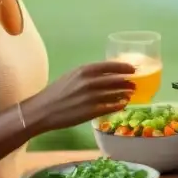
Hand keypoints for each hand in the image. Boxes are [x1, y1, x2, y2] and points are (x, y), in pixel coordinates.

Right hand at [22, 61, 136, 133]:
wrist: (43, 110)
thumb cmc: (58, 92)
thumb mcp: (73, 76)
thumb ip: (90, 73)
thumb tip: (109, 72)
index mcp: (85, 70)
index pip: (111, 66)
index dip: (124, 67)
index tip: (133, 69)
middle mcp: (90, 82)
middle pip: (116, 80)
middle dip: (128, 82)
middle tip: (134, 83)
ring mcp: (91, 97)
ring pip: (116, 93)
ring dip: (125, 93)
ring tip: (130, 94)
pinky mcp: (91, 111)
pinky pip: (111, 107)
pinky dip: (119, 105)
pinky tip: (122, 104)